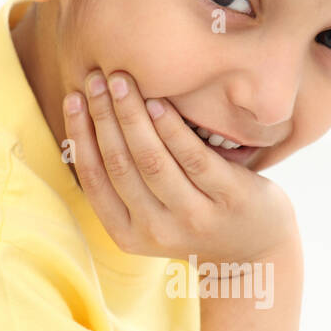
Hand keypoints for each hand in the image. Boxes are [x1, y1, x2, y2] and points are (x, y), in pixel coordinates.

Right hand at [61, 68, 298, 264]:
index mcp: (128, 235)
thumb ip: (126, 182)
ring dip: (131, 116)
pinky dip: (170, 127)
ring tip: (121, 80)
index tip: (73, 98)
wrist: (257, 252)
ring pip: (152, 161)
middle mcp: (157, 231)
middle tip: (96, 78)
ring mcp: (194, 217)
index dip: (79, 136)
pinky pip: (193, 157)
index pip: (93, 179)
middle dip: (103, 117)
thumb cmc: (195, 218)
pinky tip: (157, 100)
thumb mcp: (153, 214)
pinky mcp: (229, 199)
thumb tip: (88, 122)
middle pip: (120, 165)